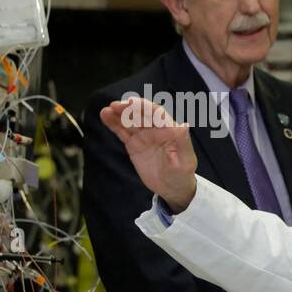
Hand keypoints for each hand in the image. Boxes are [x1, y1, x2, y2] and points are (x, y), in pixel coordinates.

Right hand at [100, 96, 198, 211]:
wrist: (172, 189)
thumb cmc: (182, 175)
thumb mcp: (185, 162)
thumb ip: (183, 143)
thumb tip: (184, 125)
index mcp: (170, 130)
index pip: (157, 114)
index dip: (144, 106)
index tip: (131, 103)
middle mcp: (156, 130)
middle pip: (141, 114)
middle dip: (129, 109)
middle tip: (115, 106)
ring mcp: (144, 136)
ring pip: (130, 121)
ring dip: (118, 114)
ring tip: (106, 111)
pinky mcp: (134, 144)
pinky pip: (123, 132)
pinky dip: (114, 124)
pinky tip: (105, 116)